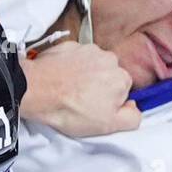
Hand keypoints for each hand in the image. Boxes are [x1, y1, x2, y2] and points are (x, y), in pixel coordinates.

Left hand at [19, 39, 139, 136]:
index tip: (95, 108)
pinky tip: (60, 78)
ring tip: (69, 89)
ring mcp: (88, 49)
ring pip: (92, 64)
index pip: (122, 90)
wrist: (37, 90)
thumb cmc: (71, 110)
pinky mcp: (70, 45)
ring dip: (84, 75)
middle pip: (108, 75)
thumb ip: (131, 118)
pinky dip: (70, 66)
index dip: (109, 101)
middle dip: (98, 86)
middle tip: (80, 100)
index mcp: (122, 77)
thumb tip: (134, 107)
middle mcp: (109, 59)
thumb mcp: (108, 125)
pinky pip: (75, 57)